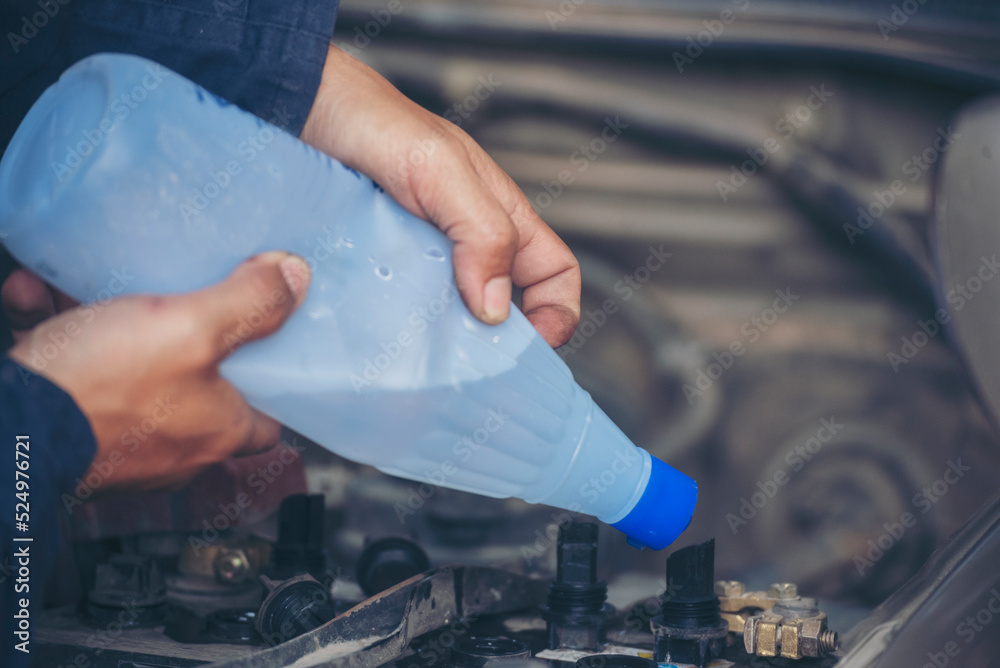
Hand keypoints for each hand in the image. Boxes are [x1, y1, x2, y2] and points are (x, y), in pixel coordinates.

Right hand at [8, 252, 310, 491]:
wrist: (2, 430)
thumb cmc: (99, 390)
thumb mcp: (189, 330)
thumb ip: (248, 304)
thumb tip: (296, 278)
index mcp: (218, 432)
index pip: (269, 418)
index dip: (274, 381)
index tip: (269, 341)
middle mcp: (174, 446)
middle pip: (200, 384)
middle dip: (185, 335)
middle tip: (182, 297)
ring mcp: (121, 441)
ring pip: (130, 369)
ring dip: (110, 320)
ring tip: (95, 284)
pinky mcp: (71, 427)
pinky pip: (75, 369)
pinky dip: (59, 329)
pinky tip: (36, 295)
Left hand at [300, 45, 580, 346]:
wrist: (298, 109)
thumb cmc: (376, 122)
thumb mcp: (441, 170)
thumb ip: (482, 231)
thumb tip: (496, 308)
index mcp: (499, 218)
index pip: (554, 274)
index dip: (557, 313)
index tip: (530, 349)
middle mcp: (464, 245)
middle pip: (502, 311)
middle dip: (493, 345)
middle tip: (466, 372)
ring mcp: (418, 264)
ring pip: (447, 321)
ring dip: (438, 347)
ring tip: (417, 366)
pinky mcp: (376, 274)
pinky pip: (397, 316)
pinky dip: (394, 335)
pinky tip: (377, 344)